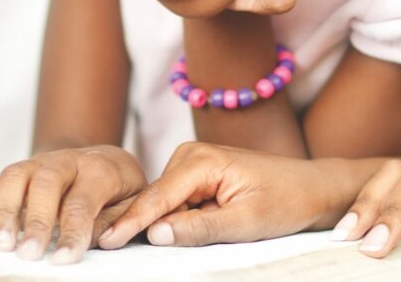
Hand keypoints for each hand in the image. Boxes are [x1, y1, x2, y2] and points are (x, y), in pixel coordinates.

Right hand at [0, 145, 145, 263]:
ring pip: (15, 176)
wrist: (104, 159)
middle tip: (28, 253)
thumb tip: (105, 240)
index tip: (62, 258)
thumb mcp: (134, 202)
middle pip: (45, 183)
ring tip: (0, 244)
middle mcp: (66, 160)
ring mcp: (38, 163)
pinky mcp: (19, 173)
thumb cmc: (119, 189)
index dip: (72, 231)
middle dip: (35, 220)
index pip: (83, 201)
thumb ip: (119, 220)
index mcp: (101, 168)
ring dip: (4, 211)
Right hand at [97, 142, 363, 248]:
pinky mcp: (193, 178)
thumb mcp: (247, 222)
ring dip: (142, 224)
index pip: (157, 197)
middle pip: (151, 199)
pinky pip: (169, 204)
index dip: (130, 223)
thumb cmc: (287, 201)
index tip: (104, 242)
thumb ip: (201, 228)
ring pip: (157, 204)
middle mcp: (189, 156)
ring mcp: (189, 165)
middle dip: (126, 222)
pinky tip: (135, 233)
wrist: (311, 188)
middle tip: (89, 244)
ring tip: (111, 239)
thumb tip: (156, 234)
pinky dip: (158, 220)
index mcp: (201, 159)